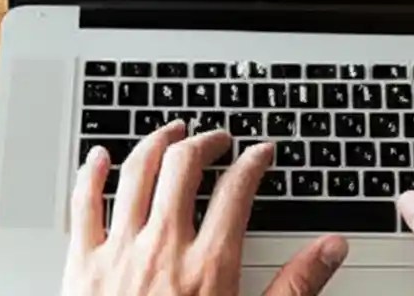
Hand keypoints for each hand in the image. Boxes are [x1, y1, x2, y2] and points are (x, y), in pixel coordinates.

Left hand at [62, 120, 348, 295]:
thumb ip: (295, 285)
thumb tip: (331, 249)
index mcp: (209, 267)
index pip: (237, 191)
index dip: (253, 162)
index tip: (259, 154)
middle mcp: (163, 249)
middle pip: (183, 167)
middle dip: (204, 142)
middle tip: (217, 139)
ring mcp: (119, 252)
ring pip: (136, 172)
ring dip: (155, 143)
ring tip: (170, 133)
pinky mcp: (82, 264)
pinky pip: (83, 204)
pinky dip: (90, 173)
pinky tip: (99, 156)